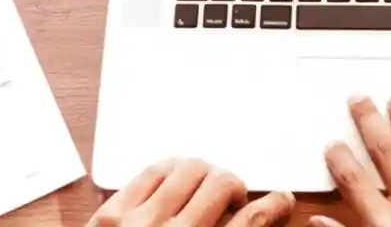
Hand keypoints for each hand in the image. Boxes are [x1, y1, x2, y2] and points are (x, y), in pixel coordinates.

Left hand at [87, 158, 293, 226]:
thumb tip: (251, 220)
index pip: (251, 222)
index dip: (274, 206)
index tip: (280, 200)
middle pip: (222, 184)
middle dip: (235, 186)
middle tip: (233, 198)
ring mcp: (136, 223)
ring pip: (189, 168)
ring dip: (204, 174)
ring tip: (202, 188)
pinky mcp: (110, 213)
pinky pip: (153, 170)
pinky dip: (171, 171)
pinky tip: (174, 183)